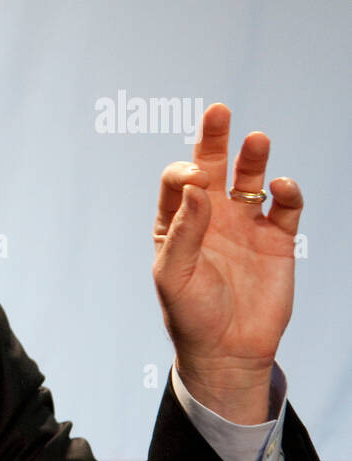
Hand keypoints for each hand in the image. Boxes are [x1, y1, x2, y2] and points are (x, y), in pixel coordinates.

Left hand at [152, 103, 302, 423]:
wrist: (228, 350)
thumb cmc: (190, 314)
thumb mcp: (174, 274)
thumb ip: (184, 230)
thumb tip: (196, 186)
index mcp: (177, 222)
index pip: (178, 182)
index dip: (185, 173)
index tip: (197, 182)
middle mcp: (210, 217)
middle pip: (213, 167)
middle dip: (214, 139)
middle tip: (219, 110)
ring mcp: (245, 225)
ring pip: (251, 179)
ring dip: (254, 158)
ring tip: (256, 139)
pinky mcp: (278, 239)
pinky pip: (285, 206)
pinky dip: (287, 192)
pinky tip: (281, 188)